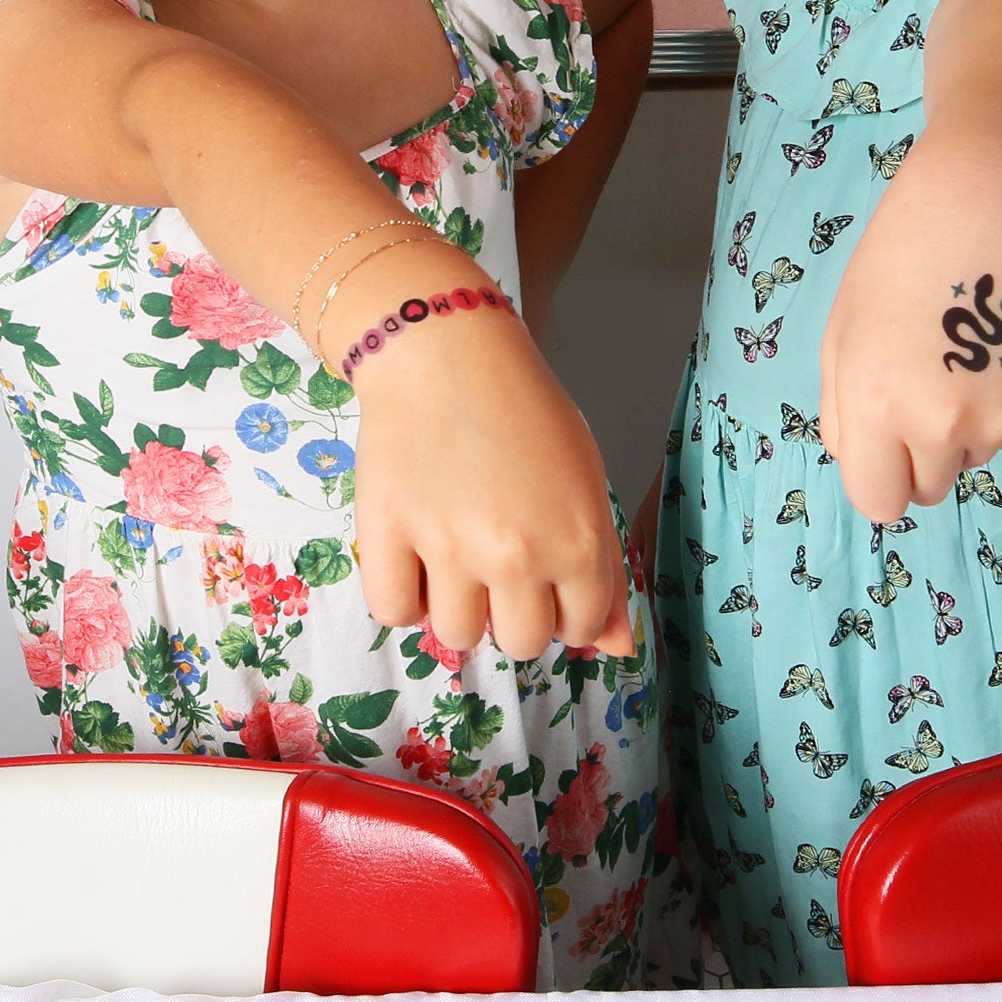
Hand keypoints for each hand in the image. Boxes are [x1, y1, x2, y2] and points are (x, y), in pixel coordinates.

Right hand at [342, 242, 633, 661]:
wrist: (446, 352)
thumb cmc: (526, 411)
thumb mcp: (585, 481)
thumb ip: (603, 569)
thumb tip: (615, 649)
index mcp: (576, 542)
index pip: (579, 627)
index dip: (565, 606)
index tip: (547, 575)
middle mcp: (515, 555)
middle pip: (518, 643)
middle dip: (513, 611)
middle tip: (498, 560)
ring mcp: (447, 548)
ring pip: (456, 636)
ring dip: (457, 605)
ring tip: (454, 551)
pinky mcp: (385, 534)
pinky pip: (393, 611)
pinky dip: (404, 595)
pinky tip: (414, 557)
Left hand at [819, 135, 1001, 522]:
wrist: (984, 207)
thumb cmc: (897, 264)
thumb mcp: (841, 338)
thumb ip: (842, 414)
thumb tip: (861, 463)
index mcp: (875, 406)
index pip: (878, 503)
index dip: (879, 478)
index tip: (883, 452)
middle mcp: (939, 422)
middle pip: (928, 488)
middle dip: (918, 455)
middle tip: (920, 388)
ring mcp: (999, 416)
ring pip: (970, 455)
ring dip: (960, 425)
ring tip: (956, 350)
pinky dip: (999, 400)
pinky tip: (992, 342)